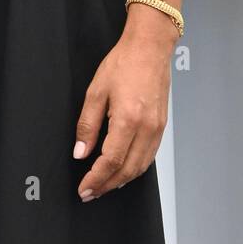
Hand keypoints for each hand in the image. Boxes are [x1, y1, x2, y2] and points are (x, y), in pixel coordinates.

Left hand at [73, 7, 175, 200]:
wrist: (149, 49)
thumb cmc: (123, 64)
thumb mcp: (96, 91)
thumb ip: (87, 124)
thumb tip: (80, 152)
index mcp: (127, 120)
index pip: (110, 161)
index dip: (96, 179)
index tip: (84, 189)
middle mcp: (146, 129)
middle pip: (127, 170)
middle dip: (107, 185)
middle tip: (90, 193)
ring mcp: (157, 130)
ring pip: (140, 167)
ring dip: (121, 180)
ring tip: (103, 186)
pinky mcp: (161, 127)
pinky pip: (149, 156)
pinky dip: (134, 169)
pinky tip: (122, 170)